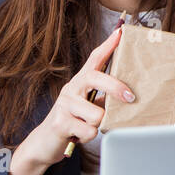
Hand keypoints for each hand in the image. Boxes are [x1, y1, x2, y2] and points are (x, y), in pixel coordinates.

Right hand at [6, 24, 134, 174]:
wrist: (44, 143)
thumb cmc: (72, 122)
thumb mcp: (87, 106)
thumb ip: (103, 98)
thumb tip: (129, 95)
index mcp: (80, 82)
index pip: (94, 59)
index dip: (108, 45)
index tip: (121, 32)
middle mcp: (71, 89)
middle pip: (96, 78)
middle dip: (115, 87)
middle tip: (130, 97)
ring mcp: (64, 105)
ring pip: (97, 114)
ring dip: (98, 124)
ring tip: (87, 127)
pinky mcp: (60, 123)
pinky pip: (89, 131)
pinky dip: (88, 137)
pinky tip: (78, 136)